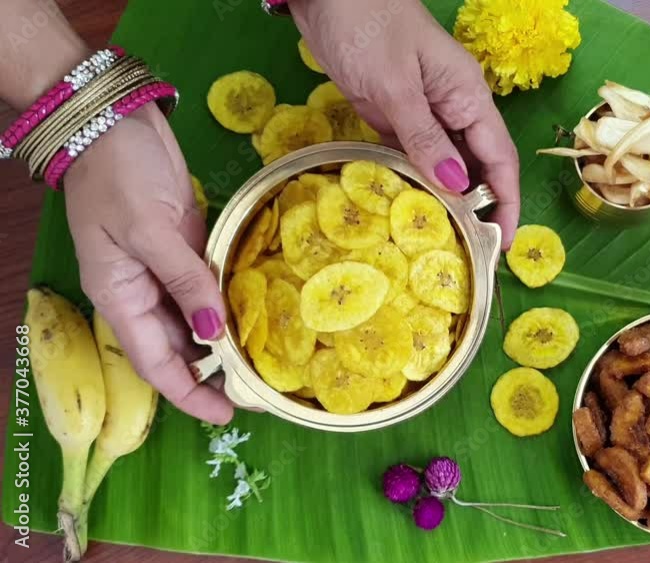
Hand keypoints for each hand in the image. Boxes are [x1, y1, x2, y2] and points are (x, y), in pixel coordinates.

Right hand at [64, 105, 232, 424]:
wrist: (116, 120)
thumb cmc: (121, 173)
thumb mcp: (151, 229)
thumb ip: (185, 281)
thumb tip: (213, 331)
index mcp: (120, 295)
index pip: (155, 362)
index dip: (188, 393)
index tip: (225, 416)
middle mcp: (141, 291)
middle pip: (178, 348)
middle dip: (213, 375)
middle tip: (260, 392)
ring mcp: (164, 270)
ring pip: (195, 321)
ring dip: (224, 342)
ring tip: (264, 363)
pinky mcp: (185, 248)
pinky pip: (207, 288)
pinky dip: (228, 305)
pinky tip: (257, 316)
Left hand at [292, 0, 520, 246]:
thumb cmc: (366, 25)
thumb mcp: (395, 85)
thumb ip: (424, 136)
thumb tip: (456, 186)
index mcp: (467, 95)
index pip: (499, 158)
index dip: (506, 202)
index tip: (503, 244)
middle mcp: (453, 107)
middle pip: (478, 166)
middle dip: (480, 209)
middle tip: (471, 255)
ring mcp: (424, 111)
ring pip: (446, 164)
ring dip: (447, 200)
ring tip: (442, 243)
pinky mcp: (395, 114)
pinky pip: (413, 156)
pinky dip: (415, 182)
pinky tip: (410, 210)